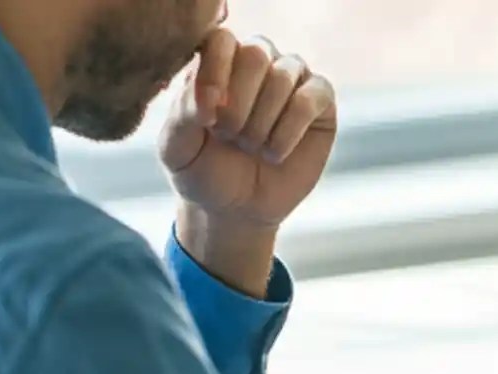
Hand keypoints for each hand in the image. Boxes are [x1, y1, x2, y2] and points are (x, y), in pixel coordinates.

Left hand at [159, 29, 336, 295]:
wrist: (236, 209)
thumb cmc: (202, 171)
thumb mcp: (177, 148)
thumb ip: (183, 112)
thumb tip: (210, 95)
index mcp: (216, 61)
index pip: (220, 39)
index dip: (215, 72)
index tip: (207, 117)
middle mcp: (255, 61)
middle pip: (255, 53)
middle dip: (240, 103)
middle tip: (230, 137)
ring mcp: (290, 78)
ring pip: (284, 74)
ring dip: (263, 120)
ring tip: (252, 148)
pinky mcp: (320, 101)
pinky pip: (312, 97)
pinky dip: (291, 128)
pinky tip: (275, 153)